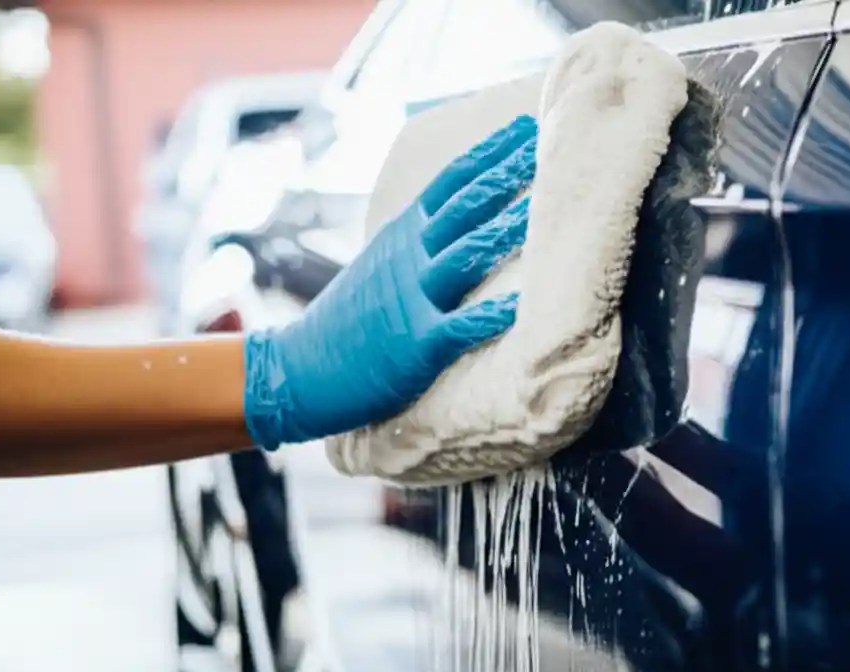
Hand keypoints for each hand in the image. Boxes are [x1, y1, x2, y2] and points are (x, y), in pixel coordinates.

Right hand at [243, 115, 537, 448]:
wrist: (303, 368)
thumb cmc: (353, 318)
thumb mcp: (383, 261)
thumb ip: (421, 236)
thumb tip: (463, 214)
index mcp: (404, 234)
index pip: (452, 181)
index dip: (491, 151)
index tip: (527, 125)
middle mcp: (409, 257)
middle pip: (464, 207)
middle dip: (505, 175)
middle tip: (546, 147)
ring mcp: (412, 298)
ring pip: (464, 256)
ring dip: (504, 231)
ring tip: (544, 209)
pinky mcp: (416, 344)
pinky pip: (458, 327)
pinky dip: (489, 316)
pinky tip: (520, 307)